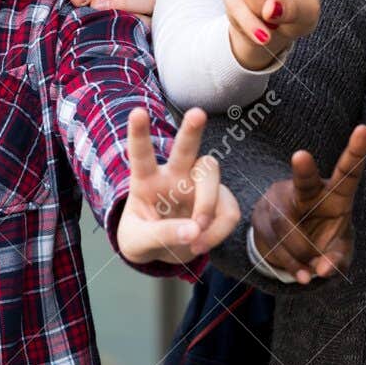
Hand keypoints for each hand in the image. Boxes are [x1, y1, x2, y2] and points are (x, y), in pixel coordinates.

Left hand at [116, 107, 240, 264]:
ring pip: (211, 176)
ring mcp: (198, 186)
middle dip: (191, 130)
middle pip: (186, 148)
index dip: (139, 133)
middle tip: (196, 114)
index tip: (137, 112)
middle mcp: (174, 175)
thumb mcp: (140, 242)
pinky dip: (218, 232)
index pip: (142, 154)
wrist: (162, 253)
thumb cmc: (144, 238)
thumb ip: (162, 235)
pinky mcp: (219, 201)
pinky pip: (228, 211)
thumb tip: (194, 231)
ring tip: (195, 236)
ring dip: (207, 205)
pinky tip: (201, 243)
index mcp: (146, 180)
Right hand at [251, 125, 365, 284]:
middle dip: (304, 169)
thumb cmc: (325, 239)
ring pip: (287, 226)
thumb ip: (338, 259)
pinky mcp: (262, 215)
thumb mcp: (340, 251)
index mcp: (336, 194)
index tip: (364, 129)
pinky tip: (301, 273)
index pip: (348, 172)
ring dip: (301, 254)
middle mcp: (308, 191)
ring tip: (311, 271)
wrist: (293, 245)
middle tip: (301, 156)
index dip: (356, 151)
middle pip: (305, 181)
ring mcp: (281, 200)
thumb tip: (322, 269)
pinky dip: (290, 262)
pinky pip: (273, 240)